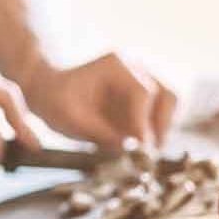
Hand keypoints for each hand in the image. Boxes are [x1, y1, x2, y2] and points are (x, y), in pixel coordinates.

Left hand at [19, 52, 175, 148]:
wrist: (48, 88)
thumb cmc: (54, 99)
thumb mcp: (69, 118)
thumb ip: (100, 133)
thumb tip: (131, 150)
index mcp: (115, 65)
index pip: (143, 93)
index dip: (143, 124)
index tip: (138, 149)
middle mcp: (135, 67)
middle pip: (167, 94)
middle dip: (159, 126)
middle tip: (146, 152)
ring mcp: (142, 79)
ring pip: (170, 103)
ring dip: (161, 129)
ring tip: (142, 150)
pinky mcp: (144, 95)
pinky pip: (163, 112)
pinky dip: (156, 130)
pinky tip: (138, 144)